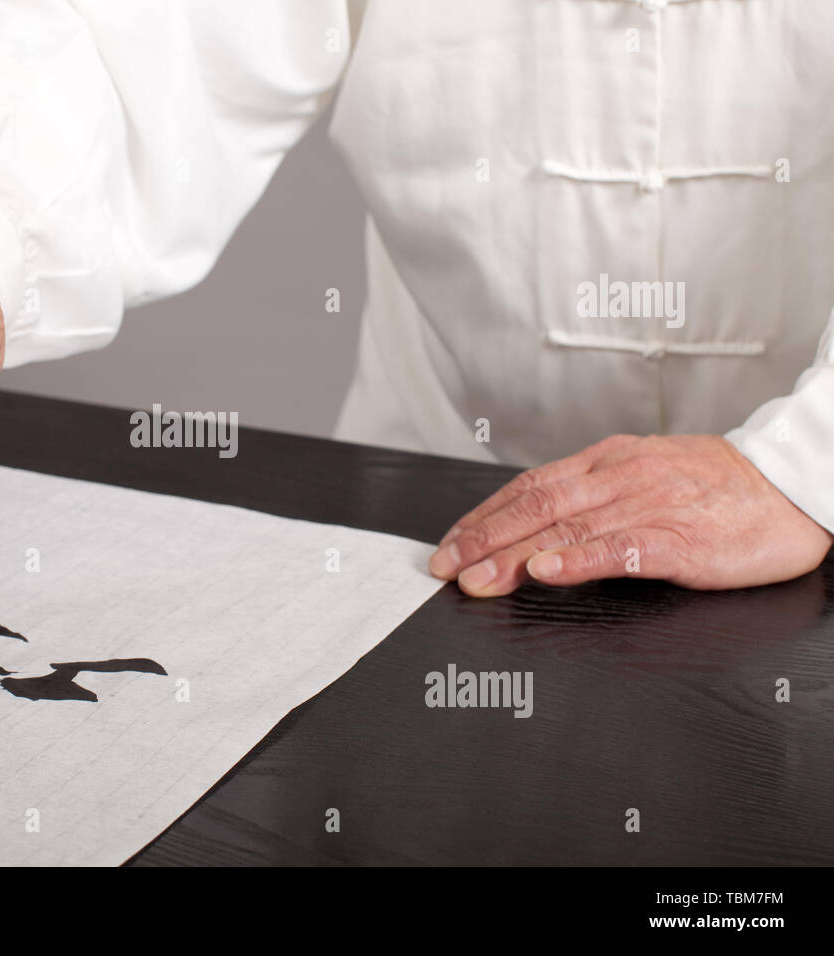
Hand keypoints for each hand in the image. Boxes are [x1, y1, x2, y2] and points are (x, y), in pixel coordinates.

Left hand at [429, 433, 832, 595]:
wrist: (796, 485)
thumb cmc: (719, 487)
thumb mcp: (645, 475)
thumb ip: (594, 496)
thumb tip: (536, 526)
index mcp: (608, 462)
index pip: (529, 487)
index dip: (482, 516)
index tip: (449, 543)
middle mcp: (621, 477)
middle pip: (536, 507)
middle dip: (482, 539)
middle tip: (445, 567)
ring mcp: (650, 506)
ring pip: (568, 528)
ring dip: (514, 556)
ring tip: (478, 580)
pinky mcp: (683, 539)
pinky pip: (624, 549)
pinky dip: (581, 561)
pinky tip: (549, 573)